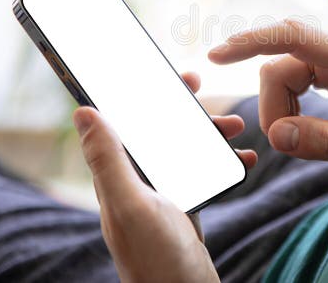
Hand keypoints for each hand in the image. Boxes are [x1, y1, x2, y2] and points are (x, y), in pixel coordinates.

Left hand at [73, 72, 256, 282]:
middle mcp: (137, 182)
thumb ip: (109, 159)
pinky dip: (224, 161)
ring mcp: (162, 195)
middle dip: (179, 106)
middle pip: (157, 129)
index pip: (122, 123)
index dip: (135, 92)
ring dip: (209, 132)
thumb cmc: (156, 260)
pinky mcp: (184, 207)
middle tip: (197, 85)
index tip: (155, 68)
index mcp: (118, 177)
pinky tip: (244, 159)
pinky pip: (205, 171)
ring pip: (185, 147)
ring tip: (236, 127)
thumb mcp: (132, 205)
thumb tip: (83, 111)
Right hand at [209, 20, 327, 178]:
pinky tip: (307, 123)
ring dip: (283, 107)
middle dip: (275, 107)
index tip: (215, 56)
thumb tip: (276, 135)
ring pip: (284, 72)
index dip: (250, 42)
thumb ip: (326, 143)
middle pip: (279, 65)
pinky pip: (296, 77)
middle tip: (294, 146)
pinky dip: (291, 103)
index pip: (291, 36)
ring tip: (312, 139)